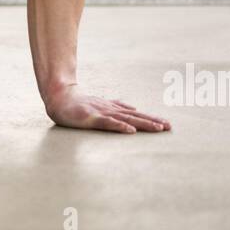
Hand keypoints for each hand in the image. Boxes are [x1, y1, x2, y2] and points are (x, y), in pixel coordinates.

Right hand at [44, 85, 170, 133]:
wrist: (60, 98)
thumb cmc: (80, 105)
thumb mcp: (102, 105)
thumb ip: (117, 106)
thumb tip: (134, 108)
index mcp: (114, 109)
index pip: (136, 115)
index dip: (152, 119)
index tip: (167, 125)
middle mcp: (111, 110)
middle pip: (136, 117)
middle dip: (153, 122)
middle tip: (169, 127)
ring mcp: (102, 113)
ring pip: (126, 120)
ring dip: (143, 124)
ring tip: (158, 128)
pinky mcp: (92, 118)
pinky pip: (108, 123)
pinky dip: (120, 127)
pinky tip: (130, 131)